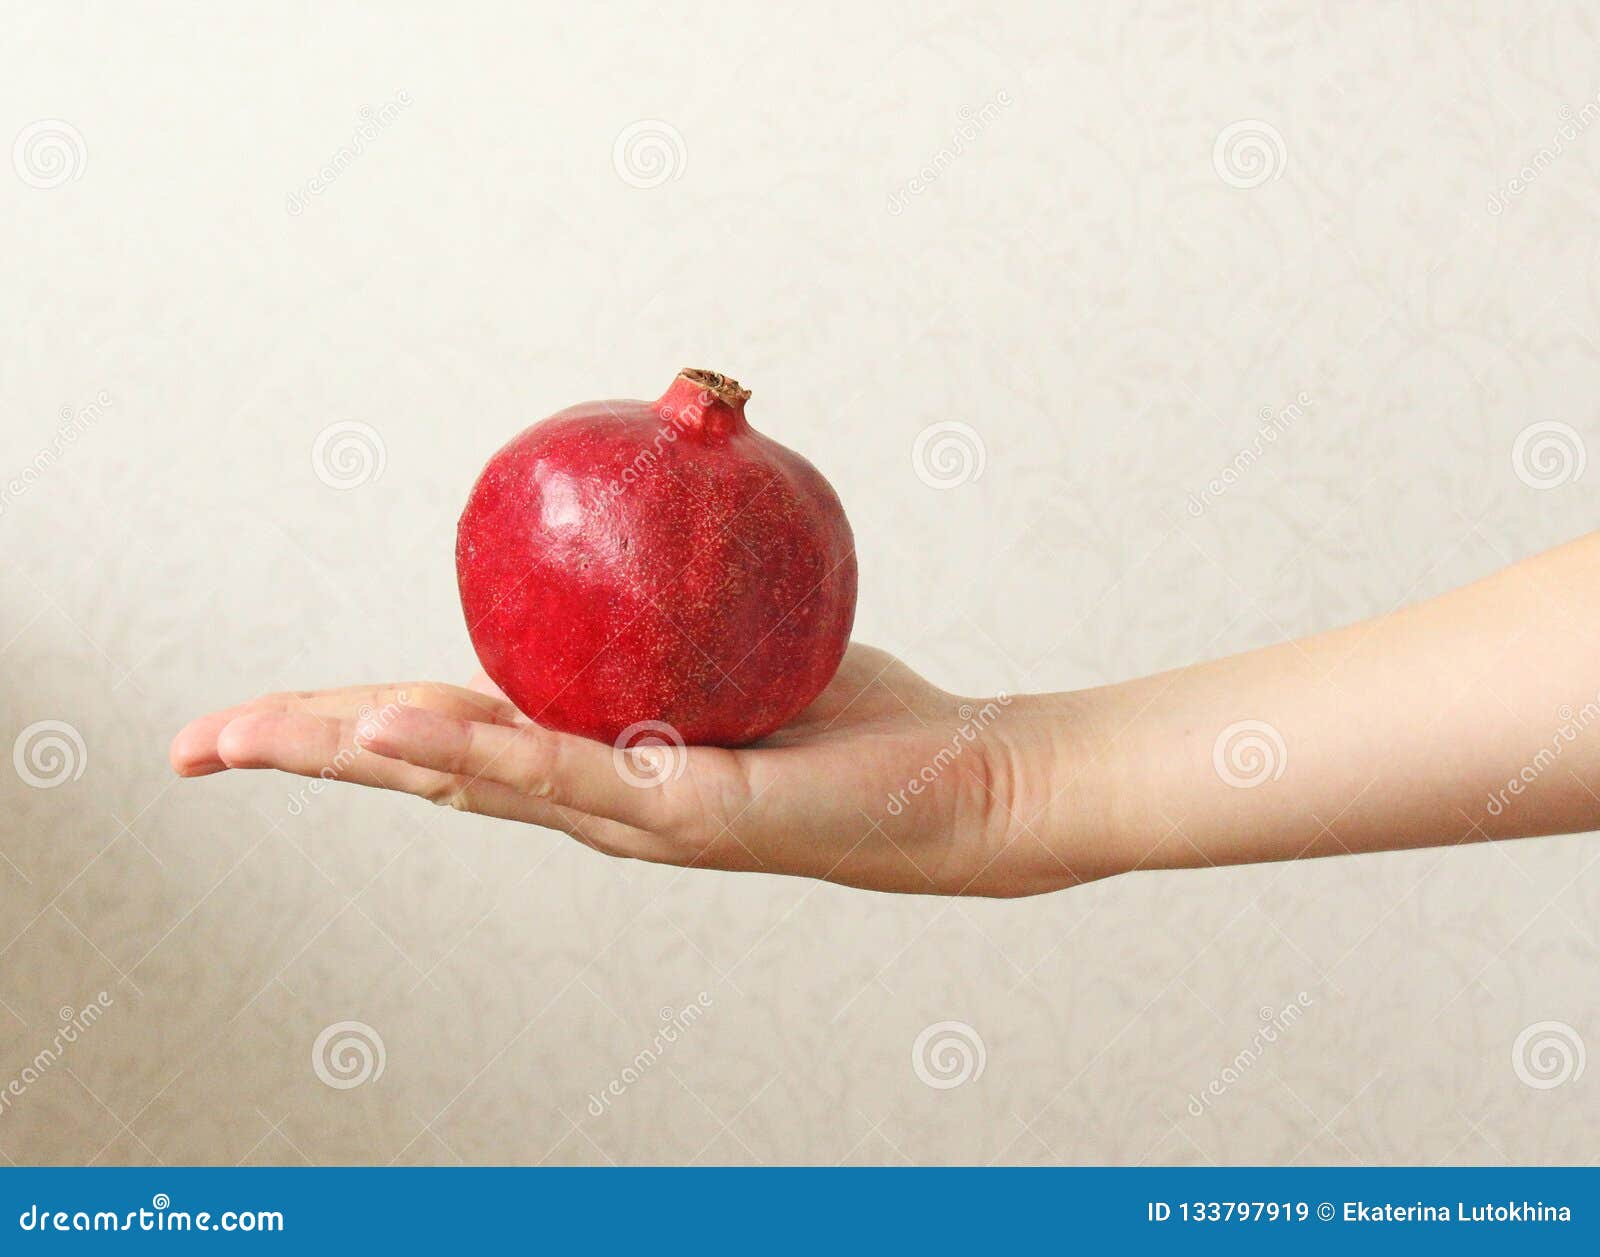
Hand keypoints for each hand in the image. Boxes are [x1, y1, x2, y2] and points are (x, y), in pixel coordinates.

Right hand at [169, 645, 1092, 895]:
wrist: (961, 782)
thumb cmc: (853, 713)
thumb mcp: (745, 627)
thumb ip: (685, 580)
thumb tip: (675, 453)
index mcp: (593, 755)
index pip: (447, 733)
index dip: (347, 721)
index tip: (259, 716)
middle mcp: (594, 799)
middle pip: (422, 769)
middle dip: (306, 753)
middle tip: (194, 748)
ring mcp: (631, 818)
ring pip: (466, 777)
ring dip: (354, 752)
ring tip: (253, 735)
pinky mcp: (684, 814)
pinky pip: (565, 771)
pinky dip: (475, 747)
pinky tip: (398, 722)